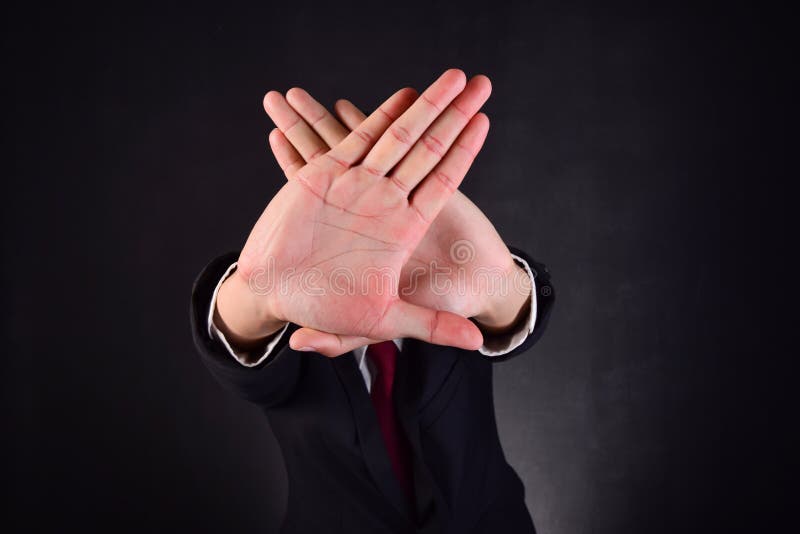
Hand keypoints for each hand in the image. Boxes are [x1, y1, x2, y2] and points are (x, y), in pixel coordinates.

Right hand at [216, 69, 490, 354]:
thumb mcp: (385, 320)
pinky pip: (347, 140)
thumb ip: (430, 327)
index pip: (443, 178)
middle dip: (450, 111)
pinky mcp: (322, 177)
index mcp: (404, 227)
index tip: (484, 119)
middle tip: (474, 79)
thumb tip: (478, 344)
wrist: (280, 294)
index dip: (464, 148)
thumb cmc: (330, 306)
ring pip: (391, 135)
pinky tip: (391, 95)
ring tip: (444, 75)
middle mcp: (386, 201)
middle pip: (425, 146)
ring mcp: (356, 185)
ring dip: (416, 103)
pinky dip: (364, 117)